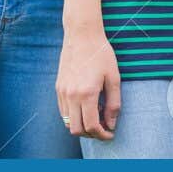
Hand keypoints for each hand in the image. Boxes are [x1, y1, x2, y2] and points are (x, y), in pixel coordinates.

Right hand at [57, 25, 122, 139]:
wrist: (82, 37)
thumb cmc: (102, 55)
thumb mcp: (114, 78)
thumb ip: (114, 103)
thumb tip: (111, 124)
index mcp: (86, 94)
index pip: (91, 126)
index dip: (102, 135)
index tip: (111, 134)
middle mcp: (71, 96)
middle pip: (77, 129)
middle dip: (92, 134)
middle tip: (105, 128)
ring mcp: (62, 93)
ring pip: (68, 122)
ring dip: (82, 126)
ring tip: (97, 117)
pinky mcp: (58, 88)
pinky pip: (63, 111)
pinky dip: (74, 116)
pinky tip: (87, 107)